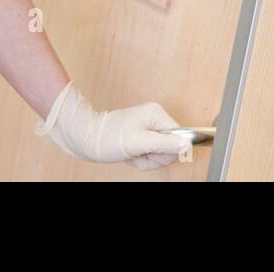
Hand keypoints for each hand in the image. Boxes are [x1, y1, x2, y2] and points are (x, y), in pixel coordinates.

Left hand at [34, 81, 189, 169]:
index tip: (150, 152)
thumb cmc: (108, 138)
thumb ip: (165, 144)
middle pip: (171, 147)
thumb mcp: (138, 143)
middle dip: (154, 156)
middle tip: (137, 152)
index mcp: (157, 114)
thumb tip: (186, 145)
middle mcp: (155, 118)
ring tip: (131, 152)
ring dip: (146, 159)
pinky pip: (151, 153)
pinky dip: (141, 158)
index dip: (167, 152)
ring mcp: (149, 127)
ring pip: (161, 153)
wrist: (87, 138)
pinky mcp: (143, 135)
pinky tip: (130, 153)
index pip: (180, 138)